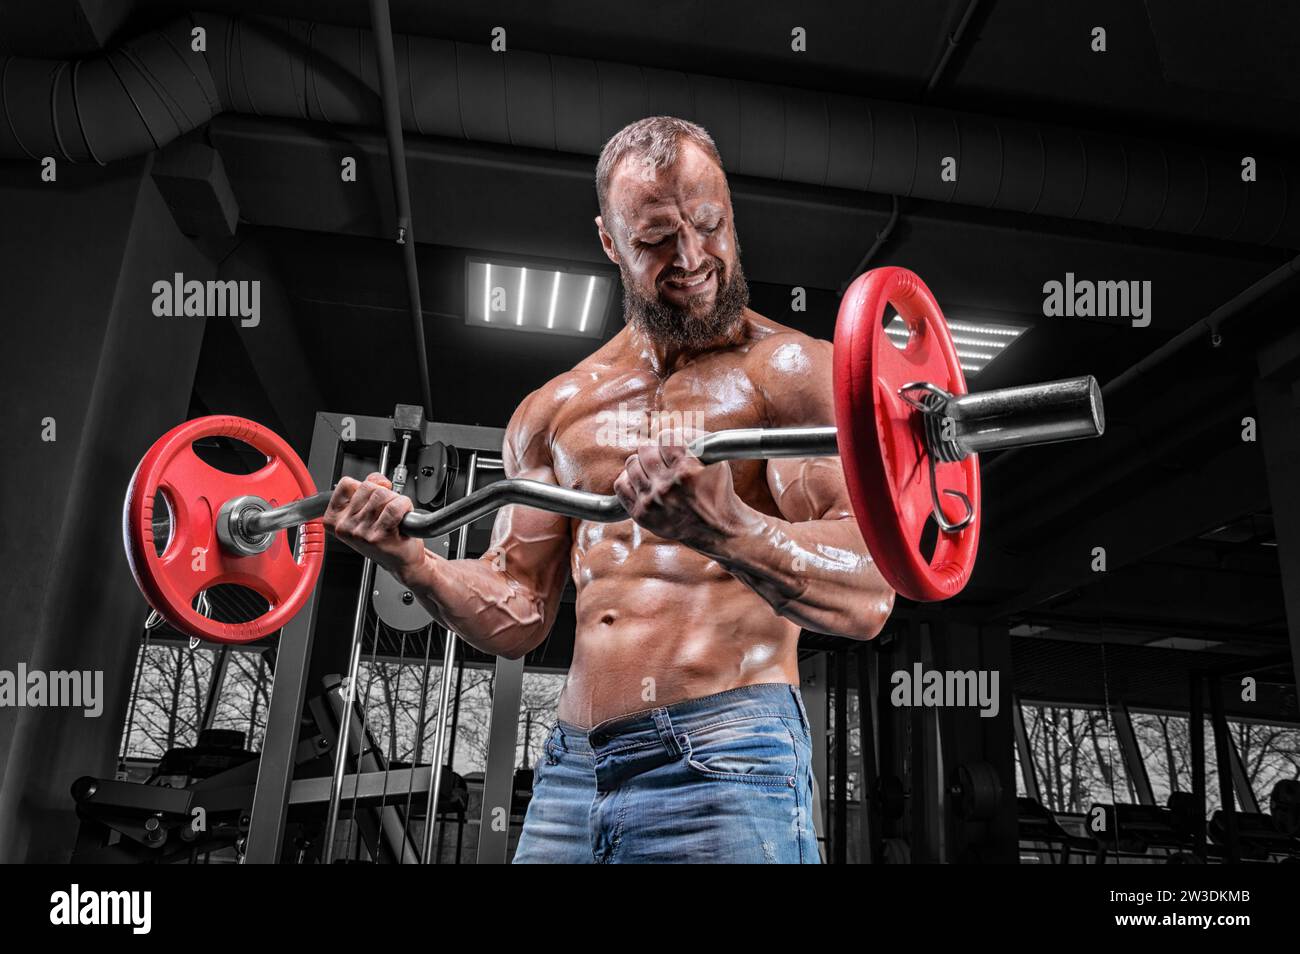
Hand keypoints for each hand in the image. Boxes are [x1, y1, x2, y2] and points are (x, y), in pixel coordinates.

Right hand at [322, 473, 425, 578]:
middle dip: (383, 493)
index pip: (346, 483)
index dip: (365, 485)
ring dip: (396, 500)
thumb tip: (376, 478)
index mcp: (334, 519)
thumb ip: (366, 488)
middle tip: (387, 509)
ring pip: (382, 495)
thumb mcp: (365, 512)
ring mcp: (360, 532)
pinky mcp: (379, 536)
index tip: (372, 496)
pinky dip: (405, 505)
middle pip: (367, 487)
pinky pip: (394, 506)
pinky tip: (404, 516)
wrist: (401, 561)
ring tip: (395, 515)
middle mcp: (345, 527)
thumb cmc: (384, 537)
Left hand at [611, 432, 747, 550]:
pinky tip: (641, 482)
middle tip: (663, 460)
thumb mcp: (716, 461)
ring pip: (631, 465)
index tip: (674, 449)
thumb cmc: (716, 491)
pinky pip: (621, 486)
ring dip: (642, 464)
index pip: (665, 437)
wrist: (715, 528)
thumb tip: (670, 426)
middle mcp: (667, 487)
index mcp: (686, 471)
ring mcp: (652, 502)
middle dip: (655, 450)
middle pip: (645, 449)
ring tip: (653, 471)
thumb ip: (696, 438)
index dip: (670, 440)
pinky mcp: (642, 514)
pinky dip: (628, 479)